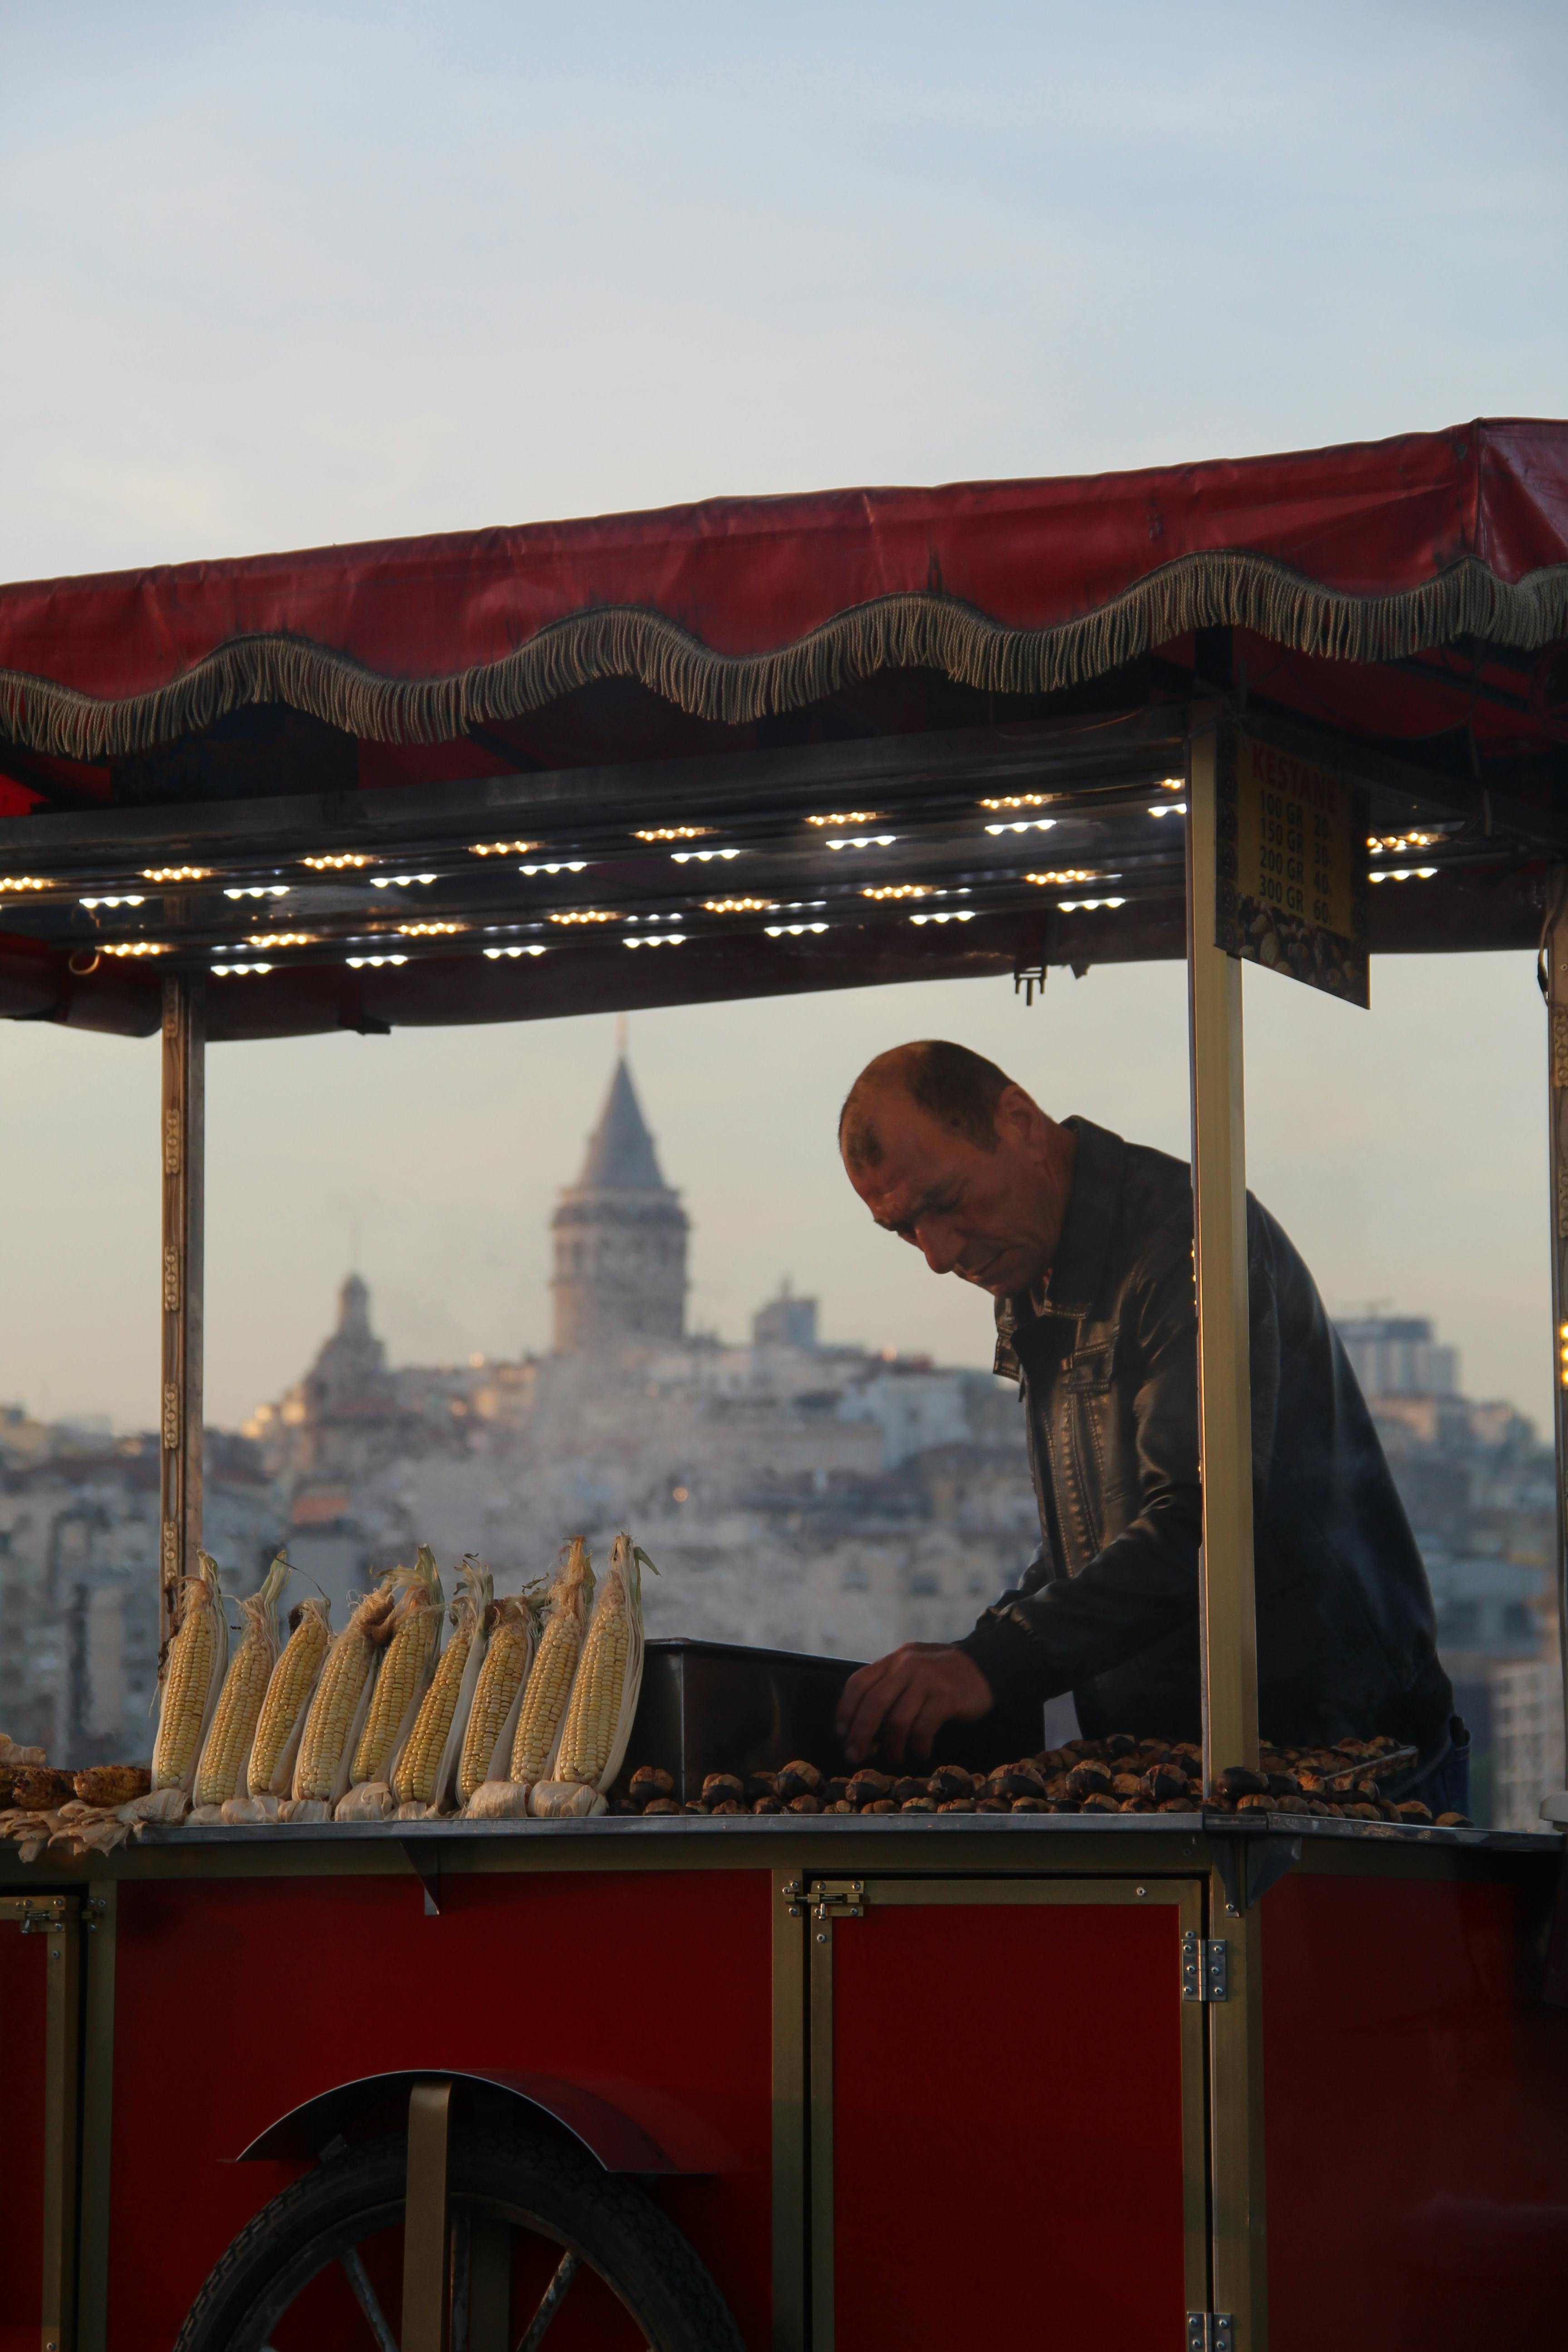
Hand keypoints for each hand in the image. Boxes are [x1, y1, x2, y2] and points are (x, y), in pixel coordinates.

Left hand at [836, 1643, 994, 1767]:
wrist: (984, 1667)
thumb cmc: (940, 1675)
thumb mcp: (911, 1668)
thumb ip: (888, 1686)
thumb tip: (861, 1727)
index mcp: (894, 1659)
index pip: (858, 1682)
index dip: (845, 1710)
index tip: (841, 1733)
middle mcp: (907, 1666)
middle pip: (873, 1703)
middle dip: (860, 1734)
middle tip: (855, 1755)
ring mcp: (928, 1680)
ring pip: (898, 1720)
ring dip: (891, 1746)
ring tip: (894, 1758)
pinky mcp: (947, 1697)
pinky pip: (923, 1728)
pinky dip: (917, 1746)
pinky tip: (919, 1752)